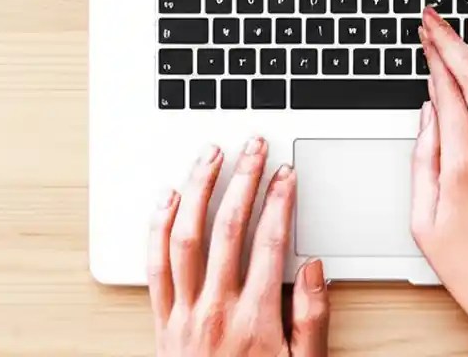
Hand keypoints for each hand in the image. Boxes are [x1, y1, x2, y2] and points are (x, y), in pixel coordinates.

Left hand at [149, 138, 329, 356]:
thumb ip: (312, 317)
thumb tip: (312, 267)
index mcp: (255, 320)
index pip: (270, 242)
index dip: (281, 201)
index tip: (287, 174)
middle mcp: (215, 311)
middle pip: (228, 228)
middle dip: (243, 179)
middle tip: (253, 146)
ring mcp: (183, 315)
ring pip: (186, 237)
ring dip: (198, 190)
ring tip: (209, 156)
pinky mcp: (161, 322)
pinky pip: (155, 266)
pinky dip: (158, 227)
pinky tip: (167, 199)